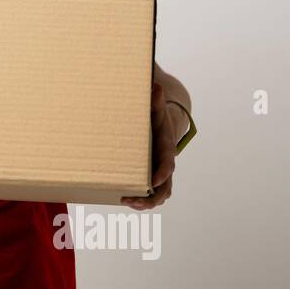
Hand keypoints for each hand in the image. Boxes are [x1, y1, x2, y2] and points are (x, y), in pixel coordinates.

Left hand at [122, 81, 176, 209]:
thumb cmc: (156, 118)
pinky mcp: (149, 177)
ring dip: (144, 202)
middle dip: (151, 197)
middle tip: (133, 200)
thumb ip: (154, 101)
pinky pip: (149, 193)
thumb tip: (155, 85)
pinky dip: (139, 199)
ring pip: (158, 195)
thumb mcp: (155, 109)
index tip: (154, 181)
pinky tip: (121, 198)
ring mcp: (158, 174)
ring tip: (125, 201)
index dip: (162, 173)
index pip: (168, 164)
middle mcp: (164, 165)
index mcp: (166, 149)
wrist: (161, 126)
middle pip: (165, 187)